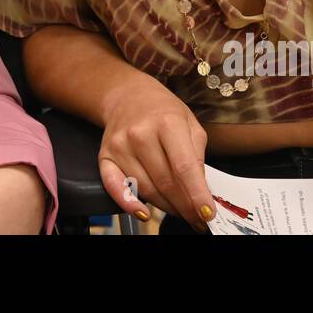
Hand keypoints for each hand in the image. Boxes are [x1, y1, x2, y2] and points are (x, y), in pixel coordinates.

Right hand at [99, 75, 215, 228]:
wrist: (128, 95)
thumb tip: (200, 191)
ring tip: (180, 211)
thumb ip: (197, 156)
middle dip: (185, 206)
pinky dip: (128, 204)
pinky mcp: (105, 156)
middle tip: (197, 217)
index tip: (207, 213)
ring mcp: (120, 146)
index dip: (197, 194)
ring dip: (166, 207)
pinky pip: (114, 187)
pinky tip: (144, 213)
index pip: (184, 167)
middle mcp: (140, 134)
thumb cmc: (163, 110)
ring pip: (146, 189)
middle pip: (166, 183)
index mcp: (167, 123)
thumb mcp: (190, 124)